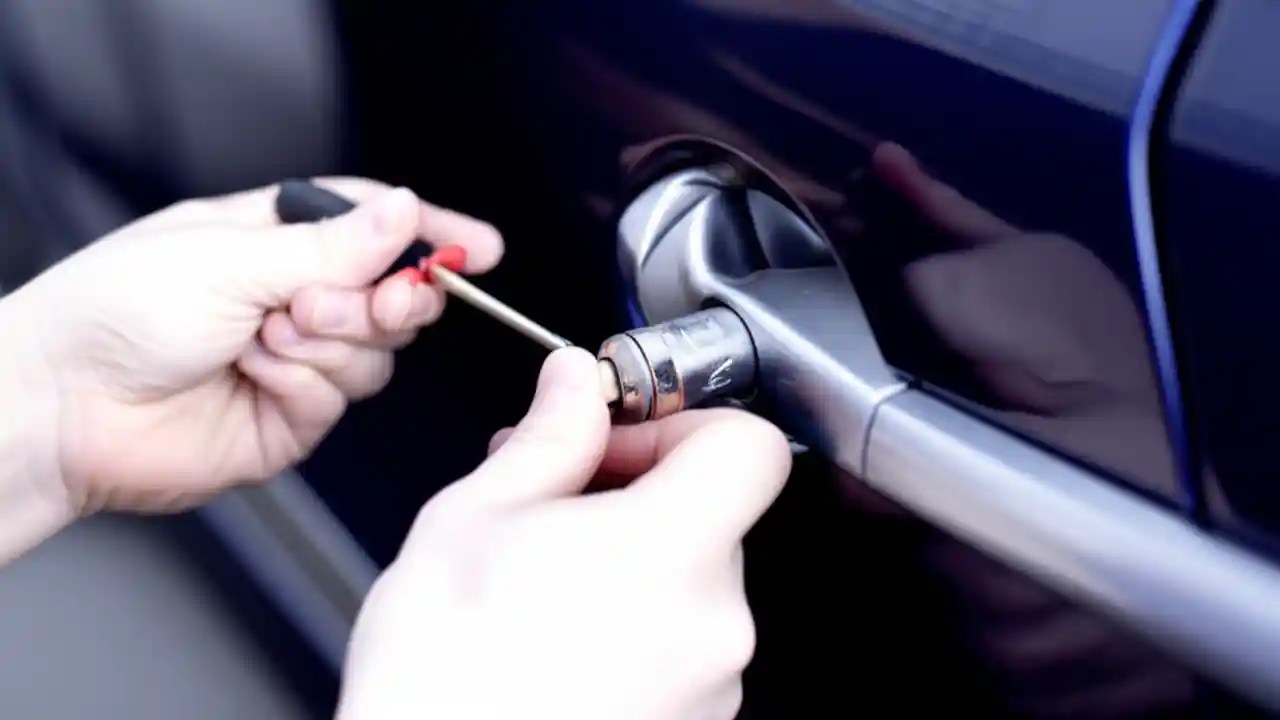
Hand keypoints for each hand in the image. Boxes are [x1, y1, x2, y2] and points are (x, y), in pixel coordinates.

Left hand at [1, 179, 501, 523]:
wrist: (64, 409)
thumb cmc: (115, 310)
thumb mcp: (232, 256)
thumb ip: (333, 245)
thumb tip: (406, 211)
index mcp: (273, 237)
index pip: (373, 224)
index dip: (431, 234)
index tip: (480, 251)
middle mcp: (291, 296)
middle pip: (390, 291)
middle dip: (385, 295)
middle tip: (354, 298)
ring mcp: (295, 359)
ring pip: (376, 350)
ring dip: (332, 339)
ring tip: (270, 334)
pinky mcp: (291, 417)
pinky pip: (341, 395)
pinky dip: (305, 381)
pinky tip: (255, 372)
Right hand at [337, 349, 790, 719]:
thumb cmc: (441, 678)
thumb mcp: (473, 519)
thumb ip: (548, 437)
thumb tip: (574, 386)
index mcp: (671, 548)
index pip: (749, 444)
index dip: (683, 423)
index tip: (617, 440)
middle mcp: (714, 621)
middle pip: (712, 514)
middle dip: (634, 493)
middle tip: (547, 502)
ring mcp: (710, 683)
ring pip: (688, 582)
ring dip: (627, 563)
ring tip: (535, 582)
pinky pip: (679, 647)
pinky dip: (631, 627)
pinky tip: (552, 640)